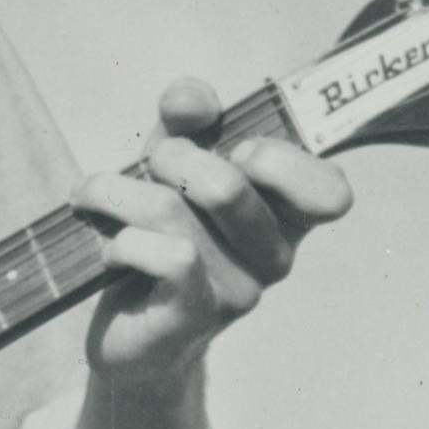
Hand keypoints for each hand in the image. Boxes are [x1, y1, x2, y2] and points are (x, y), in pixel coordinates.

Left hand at [71, 78, 353, 397]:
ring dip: (118, 193)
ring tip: (96, 200)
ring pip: (174, 212)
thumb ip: (186, 122)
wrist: (125, 331)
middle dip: (169, 157)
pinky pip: (164, 255)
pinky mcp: (195, 316)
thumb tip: (193, 97)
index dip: (283, 159)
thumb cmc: (156, 236)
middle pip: (229, 182)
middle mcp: (275, 257)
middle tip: (146, 168)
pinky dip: (122, 239)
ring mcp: (240, 291)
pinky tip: (110, 251)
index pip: (331, 192)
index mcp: (286, 216)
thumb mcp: (170, 165)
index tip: (236, 149)